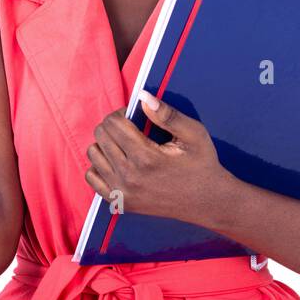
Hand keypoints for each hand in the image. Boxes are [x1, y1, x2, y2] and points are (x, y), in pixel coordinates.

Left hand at [84, 90, 237, 224]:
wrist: (207, 201)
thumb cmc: (201, 164)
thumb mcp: (193, 134)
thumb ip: (166, 114)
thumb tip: (142, 96)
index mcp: (146, 157)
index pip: (113, 123)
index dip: (122, 113)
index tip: (134, 116)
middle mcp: (129, 176)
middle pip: (101, 135)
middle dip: (113, 125)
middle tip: (130, 129)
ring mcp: (122, 192)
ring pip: (93, 154)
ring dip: (105, 144)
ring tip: (124, 144)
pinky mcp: (120, 203)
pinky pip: (91, 177)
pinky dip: (99, 165)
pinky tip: (117, 162)